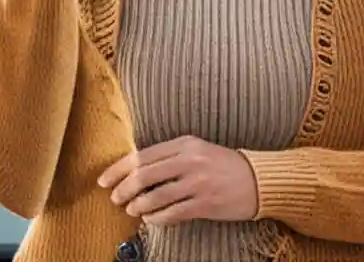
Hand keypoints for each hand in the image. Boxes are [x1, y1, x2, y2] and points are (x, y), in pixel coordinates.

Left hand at [98, 135, 259, 225]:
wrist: (259, 179)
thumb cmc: (223, 165)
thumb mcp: (197, 150)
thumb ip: (169, 156)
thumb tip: (135, 170)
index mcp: (184, 143)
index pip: (142, 155)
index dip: (118, 169)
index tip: (104, 180)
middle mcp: (190, 160)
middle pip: (144, 175)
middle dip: (124, 188)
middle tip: (114, 198)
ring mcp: (198, 183)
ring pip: (156, 196)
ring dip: (138, 205)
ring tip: (131, 209)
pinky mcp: (206, 204)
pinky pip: (173, 213)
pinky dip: (156, 218)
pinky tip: (150, 218)